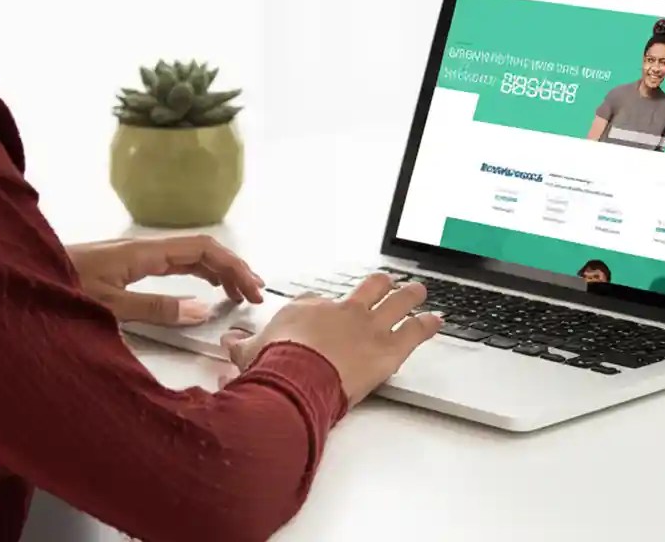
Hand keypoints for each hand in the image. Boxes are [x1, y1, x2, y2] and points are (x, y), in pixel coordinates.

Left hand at [67, 235, 264, 325]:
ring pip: (190, 257)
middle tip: (255, 297)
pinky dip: (198, 275)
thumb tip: (203, 310)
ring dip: (218, 272)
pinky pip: (174, 265)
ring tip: (239, 295)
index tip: (252, 291)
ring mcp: (137, 256)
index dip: (233, 266)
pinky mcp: (128, 266)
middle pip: (202, 250)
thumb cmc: (62, 289)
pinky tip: (206, 290)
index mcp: (144, 252)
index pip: (202, 249)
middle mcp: (145, 249)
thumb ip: (156, 309)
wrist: (24, 278)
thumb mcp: (109, 306)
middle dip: (233, 269)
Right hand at [218, 274, 443, 404]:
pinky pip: (415, 330)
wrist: (296, 380)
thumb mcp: (248, 355)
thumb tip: (228, 343)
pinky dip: (427, 324)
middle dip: (381, 285)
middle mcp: (343, 311)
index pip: (321, 301)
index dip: (327, 307)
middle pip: (369, 287)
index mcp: (309, 310)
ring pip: (397, 300)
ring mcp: (369, 326)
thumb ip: (242, 347)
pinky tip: (436, 320)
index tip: (330, 312)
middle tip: (388, 284)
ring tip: (419, 291)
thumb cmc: (274, 367)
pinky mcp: (389, 348)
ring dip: (411, 294)